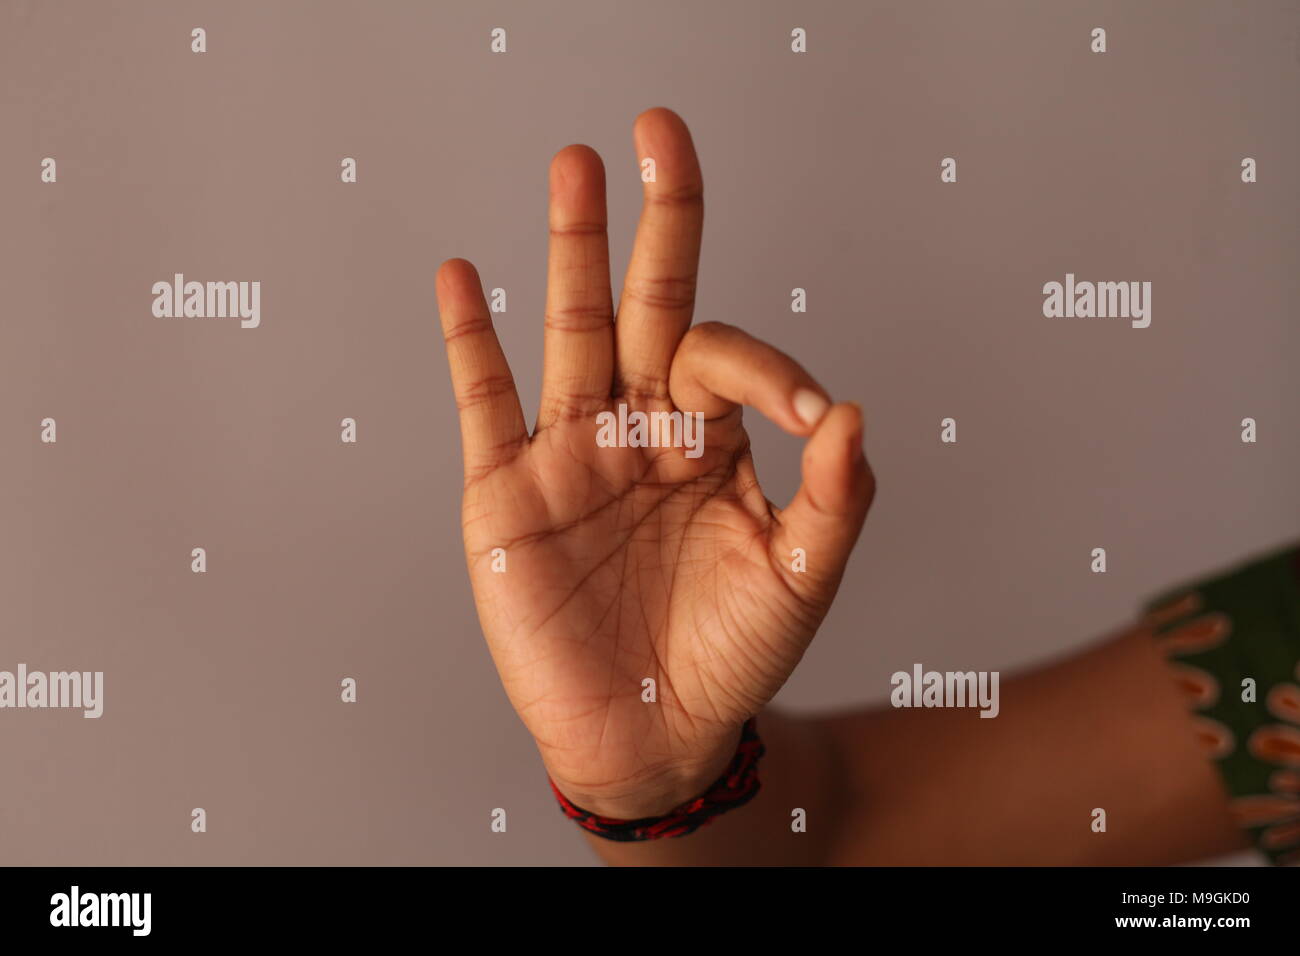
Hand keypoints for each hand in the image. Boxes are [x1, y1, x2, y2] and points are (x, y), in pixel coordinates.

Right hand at [436, 108, 874, 818]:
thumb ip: (833, 496)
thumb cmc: (729, 654)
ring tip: (576, 165)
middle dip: (655, 220)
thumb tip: (850, 408)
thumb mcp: (802, 578)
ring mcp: (569, 453)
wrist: (654, 734)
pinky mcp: (507, 493)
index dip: (769, 368)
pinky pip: (483, 402)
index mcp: (707, 438)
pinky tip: (465, 275)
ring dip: (571, 249)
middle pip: (644, 302)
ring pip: (567, 330)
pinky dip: (469, 341)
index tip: (809, 416)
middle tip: (659, 129)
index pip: (727, 359)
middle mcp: (638, 428)